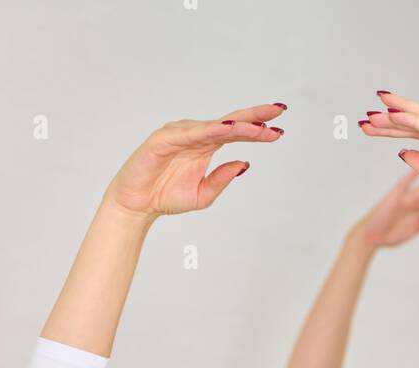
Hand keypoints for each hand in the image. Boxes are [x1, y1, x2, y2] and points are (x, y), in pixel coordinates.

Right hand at [102, 104, 285, 218]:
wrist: (138, 205)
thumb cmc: (167, 196)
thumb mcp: (204, 195)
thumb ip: (223, 179)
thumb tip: (245, 164)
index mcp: (207, 146)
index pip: (236, 132)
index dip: (257, 129)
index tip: (279, 130)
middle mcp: (196, 135)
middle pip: (230, 122)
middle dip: (255, 116)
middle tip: (278, 111)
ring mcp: (180, 134)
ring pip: (214, 126)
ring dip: (238, 126)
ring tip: (260, 128)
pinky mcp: (164, 139)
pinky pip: (190, 133)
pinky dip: (209, 129)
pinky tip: (226, 128)